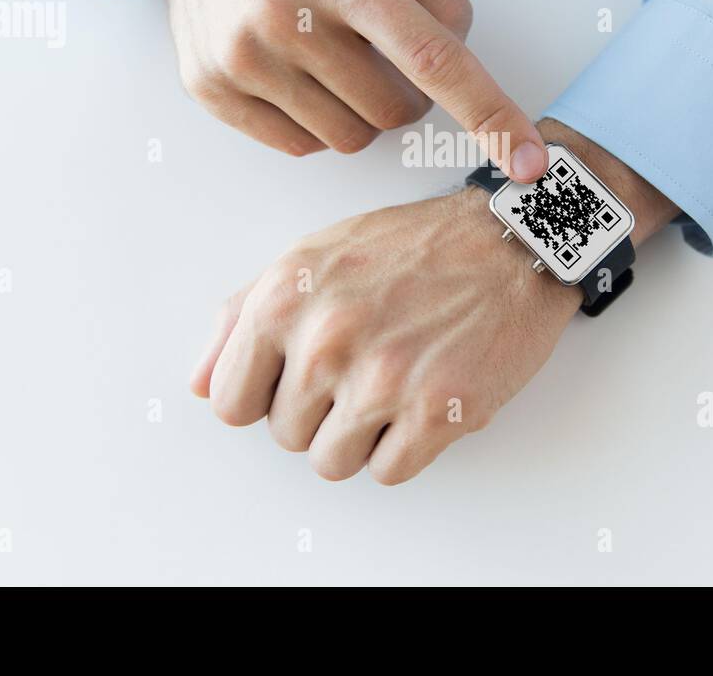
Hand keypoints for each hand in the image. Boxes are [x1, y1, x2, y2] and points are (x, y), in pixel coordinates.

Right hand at [118, 0, 546, 181]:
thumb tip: (460, 58)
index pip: (432, 57)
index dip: (488, 112)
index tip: (528, 158)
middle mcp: (285, 15)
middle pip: (393, 111)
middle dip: (407, 96)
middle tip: (382, 56)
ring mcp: (243, 58)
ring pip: (349, 137)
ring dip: (361, 111)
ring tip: (336, 58)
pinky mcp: (213, 90)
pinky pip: (301, 146)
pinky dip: (318, 121)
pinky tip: (301, 75)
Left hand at [190, 120, 676, 483]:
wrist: (512, 242)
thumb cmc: (416, 246)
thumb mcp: (314, 253)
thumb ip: (244, 315)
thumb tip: (200, 384)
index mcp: (285, 298)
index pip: (229, 402)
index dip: (265, 396)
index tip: (296, 381)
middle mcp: (327, 338)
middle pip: (285, 435)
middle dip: (318, 412)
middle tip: (362, 369)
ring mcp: (383, 378)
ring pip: (331, 463)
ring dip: (358, 437)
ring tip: (391, 386)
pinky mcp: (438, 411)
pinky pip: (388, 472)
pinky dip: (403, 448)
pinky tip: (421, 400)